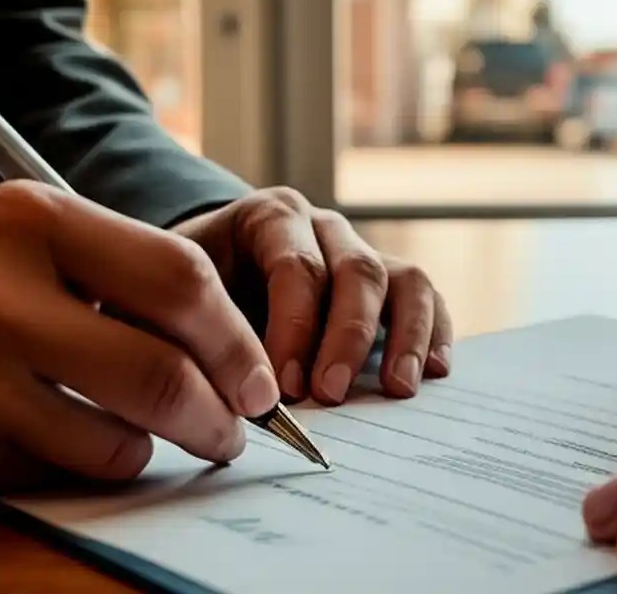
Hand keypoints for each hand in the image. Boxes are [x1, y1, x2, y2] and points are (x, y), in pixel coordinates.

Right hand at [0, 182, 284, 490]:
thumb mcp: (29, 231)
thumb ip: (123, 271)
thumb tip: (230, 349)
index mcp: (33, 220)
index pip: (180, 281)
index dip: (236, 340)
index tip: (258, 377)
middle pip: (160, 375)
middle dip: (219, 417)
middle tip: (234, 430)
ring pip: (116, 443)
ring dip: (155, 449)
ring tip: (155, 434)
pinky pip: (57, 474)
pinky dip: (88, 465)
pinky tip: (78, 438)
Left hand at [171, 187, 450, 405]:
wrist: (209, 271)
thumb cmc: (194, 293)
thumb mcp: (182, 298)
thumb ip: (204, 334)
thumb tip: (233, 398)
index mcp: (270, 218)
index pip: (296, 264)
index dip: (294, 325)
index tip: (284, 385)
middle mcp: (323, 228)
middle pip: (356, 271)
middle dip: (347, 336)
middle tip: (331, 393)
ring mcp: (362, 252)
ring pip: (402, 280)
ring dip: (405, 336)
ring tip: (399, 389)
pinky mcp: (391, 284)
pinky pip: (425, 297)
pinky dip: (434, 332)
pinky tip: (434, 371)